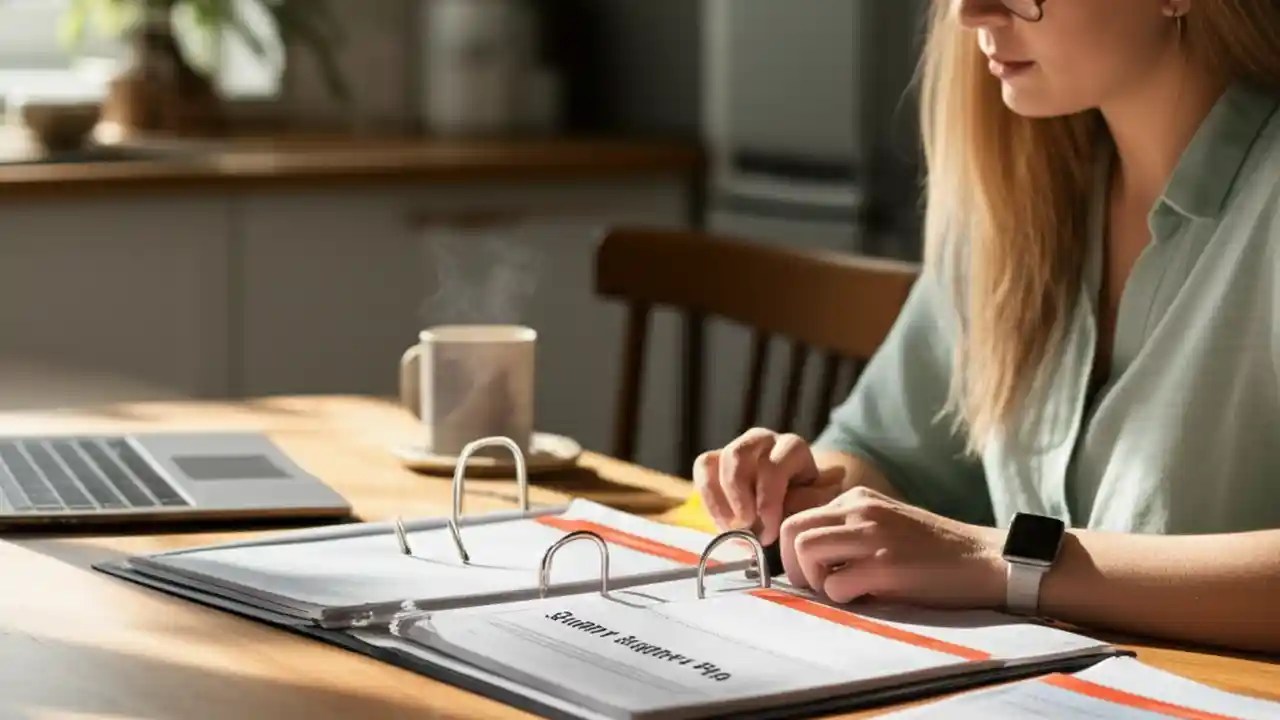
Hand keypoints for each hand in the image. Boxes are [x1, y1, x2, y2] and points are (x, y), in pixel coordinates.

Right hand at [694, 429, 845, 544]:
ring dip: (720, 500)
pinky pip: (702, 469)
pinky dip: (708, 499)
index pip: (773, 467)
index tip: (768, 534)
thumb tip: (773, 519)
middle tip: (745, 528)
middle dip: (738, 497)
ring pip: (714, 461)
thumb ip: (800, 507)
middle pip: (737, 455)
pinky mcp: (717, 459)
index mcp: (791, 448)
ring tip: (732, 529)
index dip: (767, 502)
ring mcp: (736, 447)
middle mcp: (762, 440)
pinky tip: (722, 523)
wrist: (798, 500)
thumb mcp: (814, 506)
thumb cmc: (807, 503)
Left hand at [781, 486, 1005, 608]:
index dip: (789, 550)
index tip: (804, 572)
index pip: (797, 516)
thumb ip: (848, 532)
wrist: (985, 559)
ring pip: (805, 550)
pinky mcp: (885, 566)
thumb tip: (804, 559)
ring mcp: (872, 536)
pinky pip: (835, 584)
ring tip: (838, 590)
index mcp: (858, 499)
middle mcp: (860, 510)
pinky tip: (866, 598)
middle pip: (790, 529)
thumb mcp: (885, 525)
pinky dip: (841, 598)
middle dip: (790, 564)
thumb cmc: (934, 552)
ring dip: (813, 579)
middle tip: (811, 585)